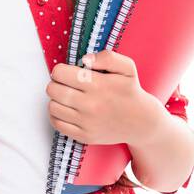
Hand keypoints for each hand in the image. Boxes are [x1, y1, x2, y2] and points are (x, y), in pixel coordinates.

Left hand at [46, 50, 166, 145]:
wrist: (141, 122)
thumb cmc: (130, 92)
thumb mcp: (127, 67)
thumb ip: (107, 57)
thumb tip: (85, 59)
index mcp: (99, 85)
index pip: (60, 73)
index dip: (61, 70)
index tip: (67, 72)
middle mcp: (90, 105)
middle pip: (53, 90)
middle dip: (56, 83)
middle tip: (66, 84)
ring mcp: (86, 123)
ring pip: (52, 107)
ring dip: (56, 99)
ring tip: (67, 96)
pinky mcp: (84, 136)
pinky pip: (57, 124)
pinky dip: (57, 115)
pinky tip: (67, 110)